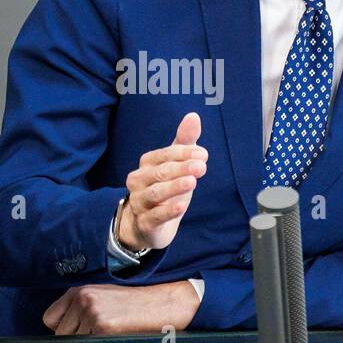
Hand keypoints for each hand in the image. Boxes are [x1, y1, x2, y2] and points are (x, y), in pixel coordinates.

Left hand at [43, 281, 200, 334]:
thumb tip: (59, 331)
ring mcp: (92, 313)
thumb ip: (78, 307)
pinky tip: (112, 338)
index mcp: (79, 289)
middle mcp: (82, 299)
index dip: (62, 328)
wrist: (161, 304)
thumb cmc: (134, 303)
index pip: (49, 318)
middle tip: (97, 334)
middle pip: (58, 334)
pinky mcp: (103, 328)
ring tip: (108, 335)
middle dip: (73, 339)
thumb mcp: (102, 295)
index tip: (75, 331)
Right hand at [117, 112, 207, 252]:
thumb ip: (184, 143)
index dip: (184, 153)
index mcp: (147, 164)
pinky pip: (155, 216)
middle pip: (161, 172)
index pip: (165, 154)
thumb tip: (193, 116)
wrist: (145, 226)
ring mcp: (140, 202)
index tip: (203, 154)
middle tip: (202, 166)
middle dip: (182, 168)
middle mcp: (139, 181)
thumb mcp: (176, 167)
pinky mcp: (145, 223)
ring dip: (174, 186)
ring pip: (156, 193)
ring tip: (192, 181)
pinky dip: (168, 210)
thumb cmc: (164, 190)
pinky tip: (181, 205)